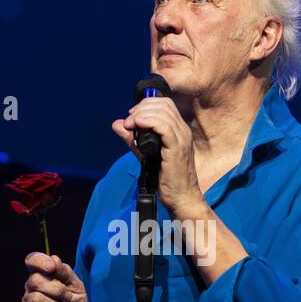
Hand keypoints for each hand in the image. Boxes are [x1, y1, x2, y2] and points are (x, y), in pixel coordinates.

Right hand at [18, 252, 87, 301]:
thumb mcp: (77, 288)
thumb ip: (66, 273)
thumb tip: (54, 259)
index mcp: (44, 275)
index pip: (32, 260)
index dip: (39, 261)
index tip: (52, 267)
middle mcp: (32, 286)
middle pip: (35, 280)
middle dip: (57, 290)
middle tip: (67, 298)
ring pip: (36, 299)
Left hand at [111, 97, 204, 217]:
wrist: (181, 197)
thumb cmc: (167, 178)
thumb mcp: (145, 154)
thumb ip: (132, 139)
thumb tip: (117, 124)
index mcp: (178, 130)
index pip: (165, 104)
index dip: (146, 105)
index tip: (132, 116)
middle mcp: (182, 131)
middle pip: (163, 104)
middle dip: (142, 108)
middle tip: (129, 121)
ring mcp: (182, 138)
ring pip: (162, 113)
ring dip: (142, 114)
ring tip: (130, 124)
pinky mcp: (177, 148)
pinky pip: (164, 126)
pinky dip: (148, 121)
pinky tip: (137, 124)